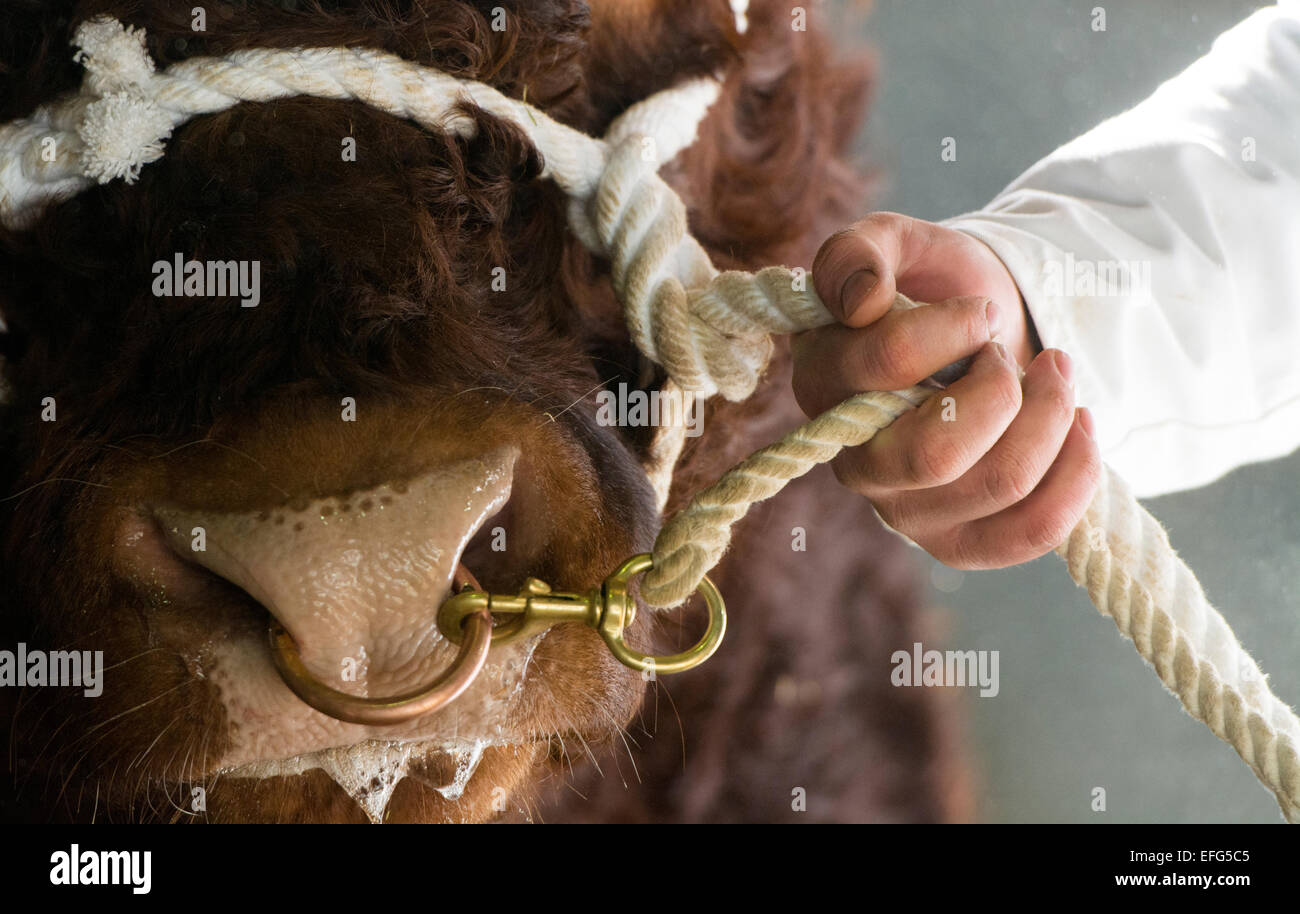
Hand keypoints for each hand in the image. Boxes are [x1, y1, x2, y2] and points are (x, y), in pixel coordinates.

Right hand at [792, 212, 1101, 568]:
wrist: (979, 337)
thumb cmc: (932, 290)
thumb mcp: (896, 245)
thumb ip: (860, 252)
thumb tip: (862, 302)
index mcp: (823, 385)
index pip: (887, 366)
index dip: (955, 330)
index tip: (979, 311)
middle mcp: (853, 463)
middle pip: (937, 454)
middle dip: (1005, 391)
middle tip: (1010, 353)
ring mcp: (902, 513)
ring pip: (997, 485)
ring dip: (1051, 417)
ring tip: (1057, 376)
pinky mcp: (955, 544)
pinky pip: (1027, 534)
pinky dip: (1075, 476)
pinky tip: (1078, 429)